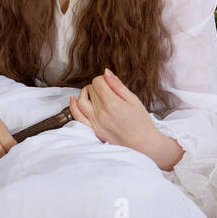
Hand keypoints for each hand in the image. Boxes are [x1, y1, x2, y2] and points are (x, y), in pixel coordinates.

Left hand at [69, 69, 183, 170]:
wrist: (143, 144)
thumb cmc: (141, 122)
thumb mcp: (133, 100)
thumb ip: (118, 86)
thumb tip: (106, 73)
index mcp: (113, 104)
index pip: (98, 82)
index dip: (103, 79)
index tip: (109, 82)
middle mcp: (102, 113)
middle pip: (91, 90)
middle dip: (97, 86)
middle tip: (106, 89)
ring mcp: (96, 123)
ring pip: (81, 101)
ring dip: (85, 93)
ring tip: (92, 92)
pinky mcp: (93, 130)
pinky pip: (77, 117)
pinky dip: (73, 106)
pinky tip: (74, 99)